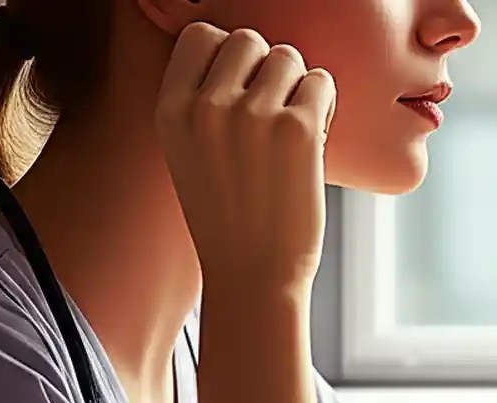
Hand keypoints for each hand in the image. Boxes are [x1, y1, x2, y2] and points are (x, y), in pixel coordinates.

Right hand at [155, 22, 335, 292]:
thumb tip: (243, 53)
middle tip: (275, 116)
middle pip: (249, 40)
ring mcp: (252, 115)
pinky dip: (325, 107)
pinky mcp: (297, 130)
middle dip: (269, 71)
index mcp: (171, 109)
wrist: (252, 275)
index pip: (202, 34)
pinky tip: (315, 142)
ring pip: (288, 57)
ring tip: (294, 133)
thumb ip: (202, 101)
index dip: (230, 56)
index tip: (244, 90)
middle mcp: (206, 106)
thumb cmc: (227, 217)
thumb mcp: (187, 152)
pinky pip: (321, 83)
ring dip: (300, 88)